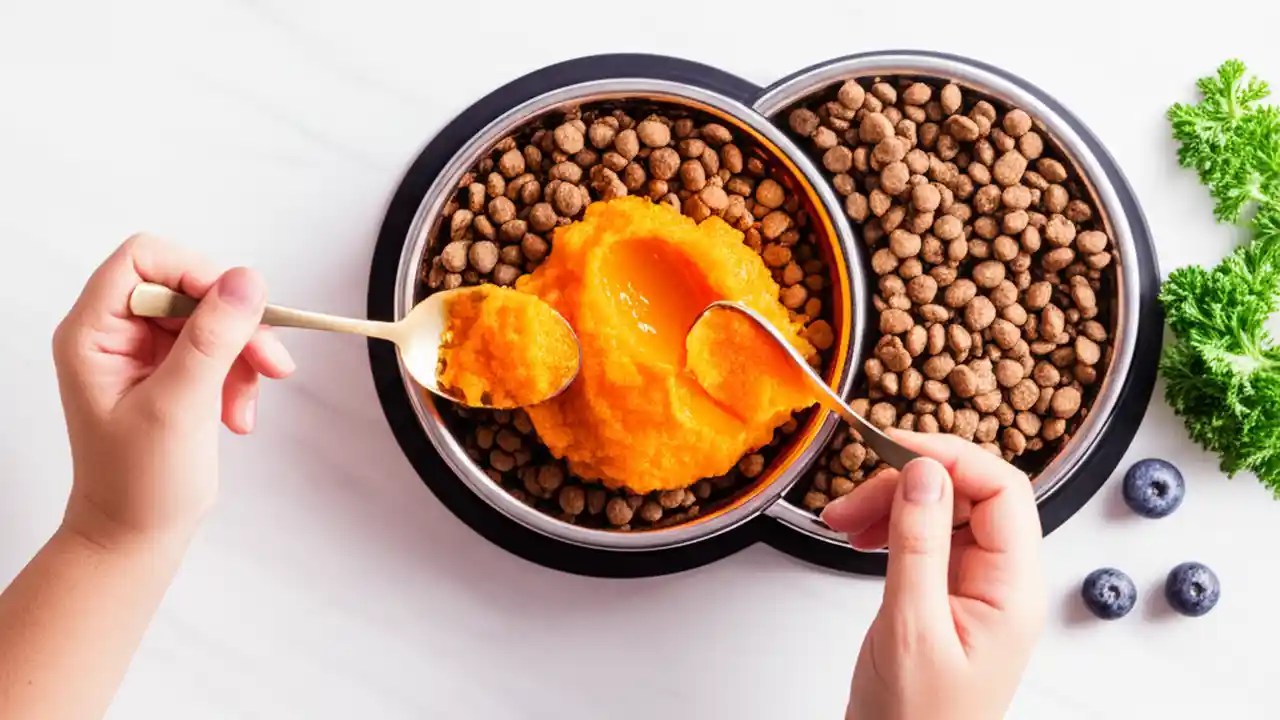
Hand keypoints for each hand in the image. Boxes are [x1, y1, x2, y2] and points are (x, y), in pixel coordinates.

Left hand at [52, 234, 294, 546]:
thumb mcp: (179, 406)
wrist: (137, 536)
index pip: (144, 260)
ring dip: (242, 355)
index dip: (195, 273)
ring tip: (247, 403)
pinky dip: (239, 375)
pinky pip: (220, 347)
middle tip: (266, 361)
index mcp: (92, 333)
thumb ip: (213, 338)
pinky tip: (238, 413)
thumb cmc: (138, 484)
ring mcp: (144, 353)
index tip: (236, 308)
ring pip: (212, 318)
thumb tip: (247, 281)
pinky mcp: (173, 371)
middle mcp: (114, 334)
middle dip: (233, 325)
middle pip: (188, 288)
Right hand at [822, 432, 1045, 719]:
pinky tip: (857, 536)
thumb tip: (924, 472)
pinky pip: (923, 538)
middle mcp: (1001, 582)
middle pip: (968, 494)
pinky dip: (887, 526)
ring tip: (841, 520)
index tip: (896, 447)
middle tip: (853, 495)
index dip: (952, 457)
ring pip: (941, 512)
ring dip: (890, 503)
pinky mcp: (943, 595)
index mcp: (1013, 589)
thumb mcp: (911, 627)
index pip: (1002, 489)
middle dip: (907, 482)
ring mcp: (973, 588)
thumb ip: (918, 544)